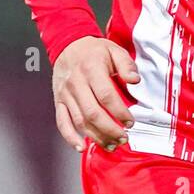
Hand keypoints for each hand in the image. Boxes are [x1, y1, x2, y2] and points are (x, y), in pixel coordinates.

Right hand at [52, 36, 140, 152]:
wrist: (67, 46)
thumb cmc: (93, 51)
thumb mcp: (113, 50)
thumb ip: (126, 64)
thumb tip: (135, 80)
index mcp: (91, 69)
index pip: (106, 96)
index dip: (120, 112)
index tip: (130, 122)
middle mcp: (76, 82)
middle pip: (93, 113)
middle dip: (110, 130)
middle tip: (123, 138)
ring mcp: (65, 93)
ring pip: (79, 121)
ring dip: (96, 136)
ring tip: (111, 145)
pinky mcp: (58, 101)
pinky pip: (62, 122)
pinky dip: (70, 137)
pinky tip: (81, 147)